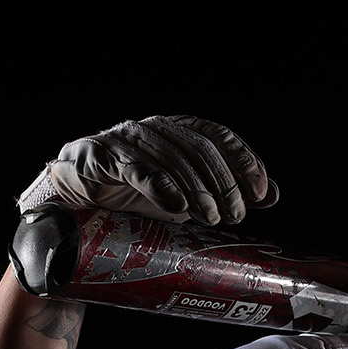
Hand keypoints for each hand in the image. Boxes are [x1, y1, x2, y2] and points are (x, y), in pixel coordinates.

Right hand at [16, 115, 278, 224]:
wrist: (74, 208)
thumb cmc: (134, 199)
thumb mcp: (189, 198)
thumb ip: (228, 192)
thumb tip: (273, 194)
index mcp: (178, 131)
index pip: (220, 136)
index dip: (245, 162)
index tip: (261, 194)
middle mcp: (155, 129)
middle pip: (200, 148)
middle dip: (224, 184)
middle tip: (234, 215)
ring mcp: (127, 139)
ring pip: (173, 159)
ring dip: (199, 191)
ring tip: (211, 219)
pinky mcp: (102, 157)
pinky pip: (137, 168)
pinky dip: (161, 187)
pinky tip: (178, 208)